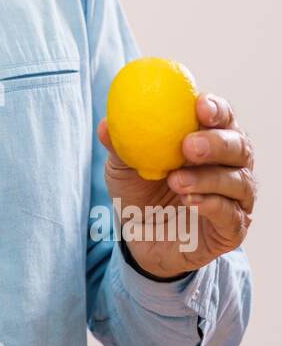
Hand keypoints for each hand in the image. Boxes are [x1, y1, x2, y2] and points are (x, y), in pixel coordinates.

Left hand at [97, 92, 255, 277]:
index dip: (217, 109)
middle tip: (188, 146)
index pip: (223, 117)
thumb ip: (120, 145)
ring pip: (238, 181)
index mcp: (209, 139)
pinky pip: (231, 215)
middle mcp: (230, 165)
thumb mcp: (123, 168)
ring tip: (176, 181)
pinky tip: (191, 202)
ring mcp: (236, 198)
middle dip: (216, 143)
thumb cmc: (138, 193)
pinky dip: (213, 205)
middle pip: (239, 146)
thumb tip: (106, 124)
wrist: (139, 238)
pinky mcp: (233, 229)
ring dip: (208, 178)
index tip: (199, 106)